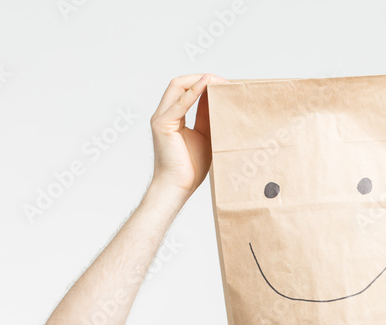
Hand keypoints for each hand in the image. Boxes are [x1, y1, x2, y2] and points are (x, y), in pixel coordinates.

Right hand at [148, 73, 228, 196]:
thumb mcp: (206, 136)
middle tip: (224, 80)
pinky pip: (180, 102)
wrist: (178, 187)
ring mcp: (162, 118)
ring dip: (199, 80)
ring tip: (219, 80)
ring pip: (178, 86)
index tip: (224, 83)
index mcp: (172, 116)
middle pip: (180, 83)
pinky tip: (207, 84)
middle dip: (202, 77)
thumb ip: (208, 118)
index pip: (185, 90)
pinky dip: (194, 91)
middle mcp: (164, 114)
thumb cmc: (190, 167)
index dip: (203, 83)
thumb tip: (221, 101)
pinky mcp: (163, 124)